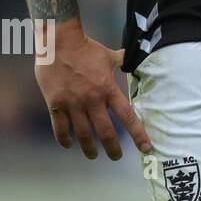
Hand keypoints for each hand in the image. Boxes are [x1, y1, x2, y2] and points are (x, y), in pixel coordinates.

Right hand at [35, 20, 151, 159]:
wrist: (58, 43)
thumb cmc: (86, 48)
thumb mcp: (109, 55)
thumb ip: (122, 61)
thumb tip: (133, 58)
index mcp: (108, 89)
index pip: (127, 116)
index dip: (137, 133)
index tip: (145, 147)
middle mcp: (92, 100)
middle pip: (106, 132)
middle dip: (113, 149)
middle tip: (116, 157)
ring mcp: (73, 104)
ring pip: (83, 135)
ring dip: (89, 148)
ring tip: (93, 155)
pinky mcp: (55, 105)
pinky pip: (60, 128)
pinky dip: (65, 139)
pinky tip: (69, 144)